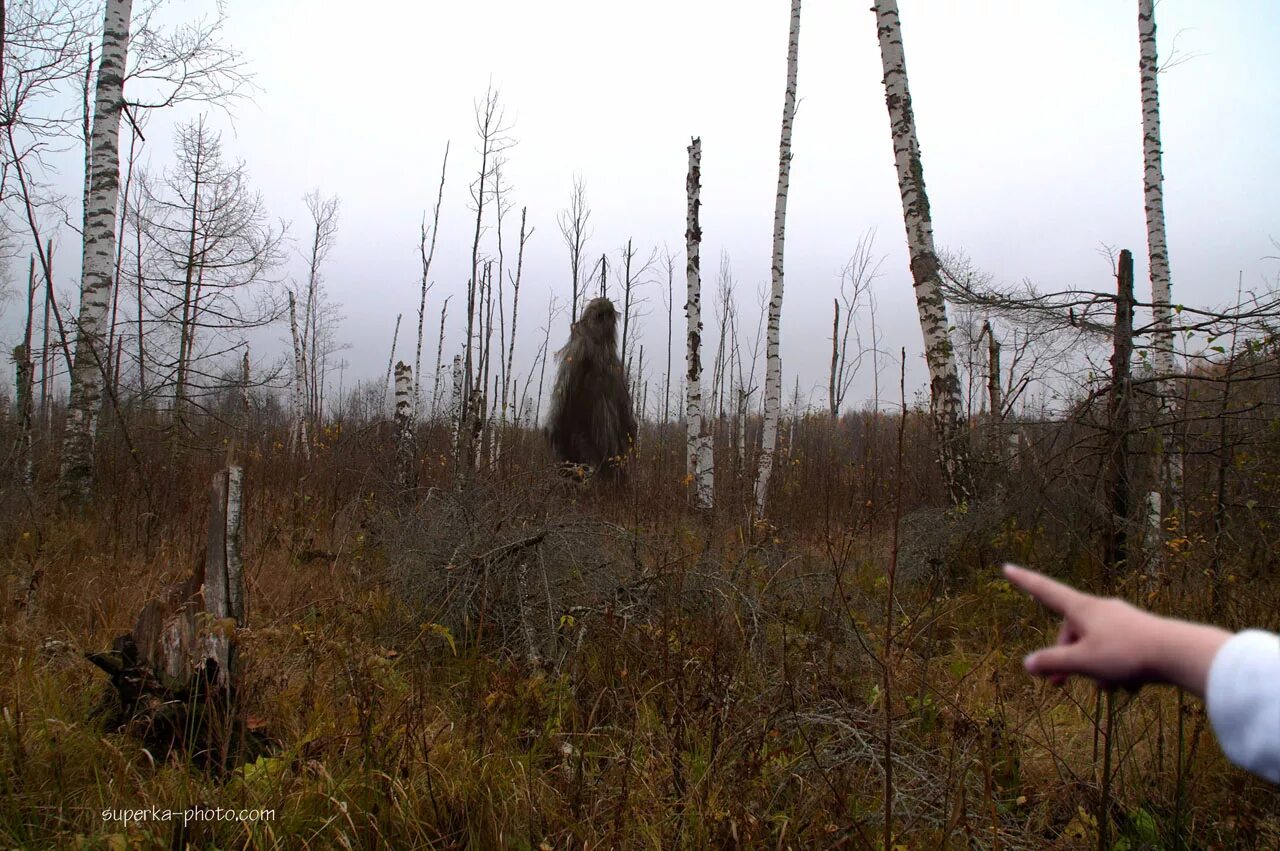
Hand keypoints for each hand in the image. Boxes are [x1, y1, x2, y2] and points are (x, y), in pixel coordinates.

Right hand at [1002, 563, 1228, 696]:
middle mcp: (1100, 608)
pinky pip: (1117, 650)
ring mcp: (1122, 619)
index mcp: (1082, 608)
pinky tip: (1129, 686)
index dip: (1024, 581)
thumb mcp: (1083, 662)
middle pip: (1071, 631)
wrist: (1179, 653)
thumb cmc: (1127, 654)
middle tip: (1060, 686)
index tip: (1007, 567)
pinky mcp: (1140, 632)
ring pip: (1095, 644)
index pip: (1045, 591)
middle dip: (1066, 658)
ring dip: (1094, 667)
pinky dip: (1116, 668)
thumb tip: (1028, 664)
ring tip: (1107, 688)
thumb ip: (1053, 663)